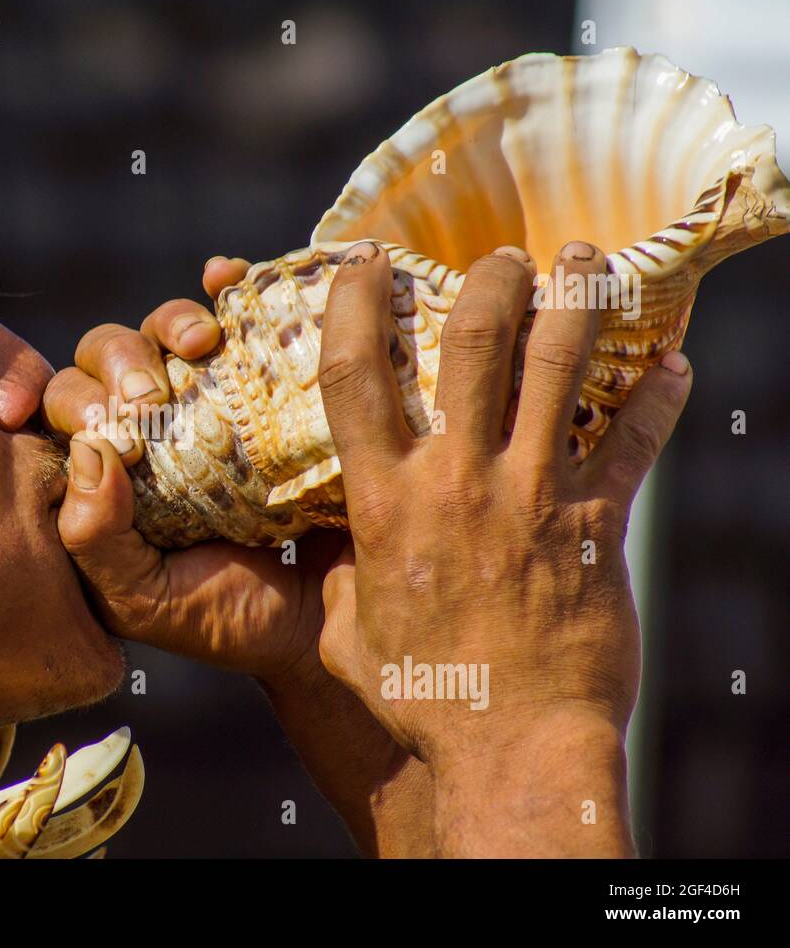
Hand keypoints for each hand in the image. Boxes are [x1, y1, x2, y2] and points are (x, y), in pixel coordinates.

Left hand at [44, 256, 336, 679]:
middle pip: (104, 358)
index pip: (63, 414)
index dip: (70, 402)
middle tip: (150, 396)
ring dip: (170, 321)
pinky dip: (224, 284)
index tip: (105, 426)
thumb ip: (93, 540)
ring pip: (160, 329)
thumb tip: (85, 452)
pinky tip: (226, 279)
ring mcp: (207, 396)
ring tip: (201, 344)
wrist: (329, 615)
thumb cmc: (226, 615)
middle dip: (117, 361)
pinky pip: (233, 312)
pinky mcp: (262, 376)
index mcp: (104, 475)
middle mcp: (150, 427)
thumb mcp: (144, 598)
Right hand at [315, 240, 692, 854]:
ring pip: (558, 367)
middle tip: (503, 257)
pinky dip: (659, 399)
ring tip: (585, 261)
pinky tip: (676, 369)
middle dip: (489, 281)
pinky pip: (634, 442)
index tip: (366, 261)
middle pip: (472, 343)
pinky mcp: (595, 525)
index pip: (354, 377)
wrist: (512, 748)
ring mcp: (529, 497)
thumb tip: (329, 558)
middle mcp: (454, 482)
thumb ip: (336, 581)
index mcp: (382, 504)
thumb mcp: (347, 637)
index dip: (355, 304)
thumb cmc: (422, 698)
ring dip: (575, 302)